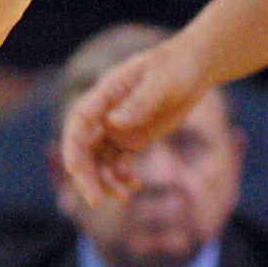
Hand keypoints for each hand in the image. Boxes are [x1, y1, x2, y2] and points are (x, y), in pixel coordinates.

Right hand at [58, 37, 212, 205]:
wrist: (194, 67)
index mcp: (106, 94)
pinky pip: (118, 162)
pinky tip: (134, 184)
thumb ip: (139, 102)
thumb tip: (113, 123)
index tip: (75, 169)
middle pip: (84, 147)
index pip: (79, 121)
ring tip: (124, 196)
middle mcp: (106, 113)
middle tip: (96, 200)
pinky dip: (121, 176)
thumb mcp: (161, 81)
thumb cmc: (176, 65)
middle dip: (86, 174)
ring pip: (99, 159)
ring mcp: (118, 127)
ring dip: (104, 179)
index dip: (73, 146)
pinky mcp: (133, 137)